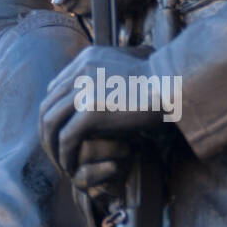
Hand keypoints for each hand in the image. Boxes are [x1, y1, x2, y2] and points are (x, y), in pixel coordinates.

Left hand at [40, 46, 165, 187]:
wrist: (178, 85)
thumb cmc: (163, 82)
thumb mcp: (128, 72)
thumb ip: (107, 79)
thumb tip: (97, 98)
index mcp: (87, 59)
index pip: (56, 88)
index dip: (54, 113)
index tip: (59, 133)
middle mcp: (80, 71)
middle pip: (48, 105)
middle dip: (47, 132)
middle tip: (54, 152)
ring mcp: (84, 89)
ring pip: (51, 122)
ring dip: (52, 146)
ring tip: (61, 163)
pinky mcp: (91, 110)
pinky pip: (67, 138)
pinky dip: (65, 155)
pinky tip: (71, 168)